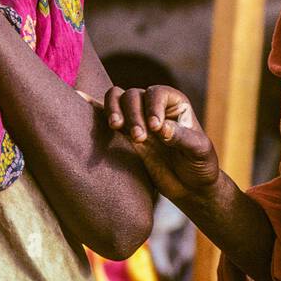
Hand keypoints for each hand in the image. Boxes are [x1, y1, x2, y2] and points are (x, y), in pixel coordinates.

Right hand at [80, 86, 218, 202]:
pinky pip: (105, 116)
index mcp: (173, 103)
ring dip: (114, 110)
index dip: (153, 107)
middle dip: (133, 114)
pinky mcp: (124, 134)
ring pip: (118, 100)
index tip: (157, 129)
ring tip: (116, 127)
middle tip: (140, 138)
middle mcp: (153, 106)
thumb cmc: (201, 165)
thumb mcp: (199, 151)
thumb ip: (182, 138)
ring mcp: (137, 119)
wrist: (191, 186)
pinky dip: (93, 106)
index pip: (156, 93)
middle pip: (133, 95)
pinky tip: (79, 99)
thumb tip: (161, 129)